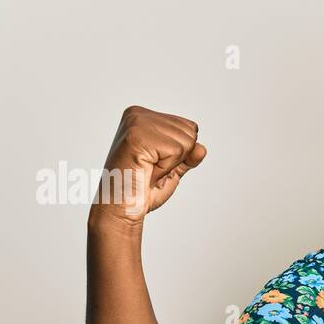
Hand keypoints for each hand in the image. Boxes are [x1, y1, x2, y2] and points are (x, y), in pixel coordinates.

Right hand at [92, 105, 207, 222]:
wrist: (122, 209)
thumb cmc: (141, 190)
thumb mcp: (172, 169)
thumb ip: (188, 156)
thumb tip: (202, 148)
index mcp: (144, 117)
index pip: (189, 127)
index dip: (180, 154)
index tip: (155, 164)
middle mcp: (137, 114)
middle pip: (190, 132)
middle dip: (176, 159)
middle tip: (151, 170)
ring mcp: (136, 123)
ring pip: (186, 142)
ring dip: (170, 165)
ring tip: (148, 171)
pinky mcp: (137, 136)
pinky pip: (176, 151)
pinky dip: (165, 169)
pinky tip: (146, 172)